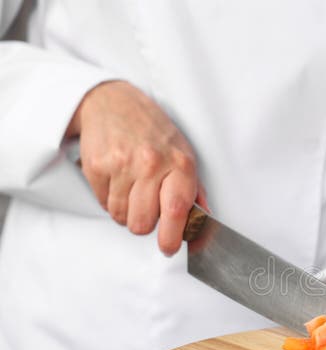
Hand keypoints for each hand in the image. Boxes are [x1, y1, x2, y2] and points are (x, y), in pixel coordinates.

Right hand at [65, 81, 206, 254]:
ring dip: (125, 212)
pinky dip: (108, 198)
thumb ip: (194, 190)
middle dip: (143, 224)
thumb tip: (204, 220)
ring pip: (121, 216)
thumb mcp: (183, 154)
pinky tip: (116, 180)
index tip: (168, 247)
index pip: (177, 210)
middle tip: (145, 208)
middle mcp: (151, 164)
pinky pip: (102, 202)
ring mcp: (122, 164)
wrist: (114, 102)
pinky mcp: (97, 165)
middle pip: (143, 222)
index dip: (172, 237)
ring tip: (131, 190)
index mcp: (179, 164)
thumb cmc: (153, 132)